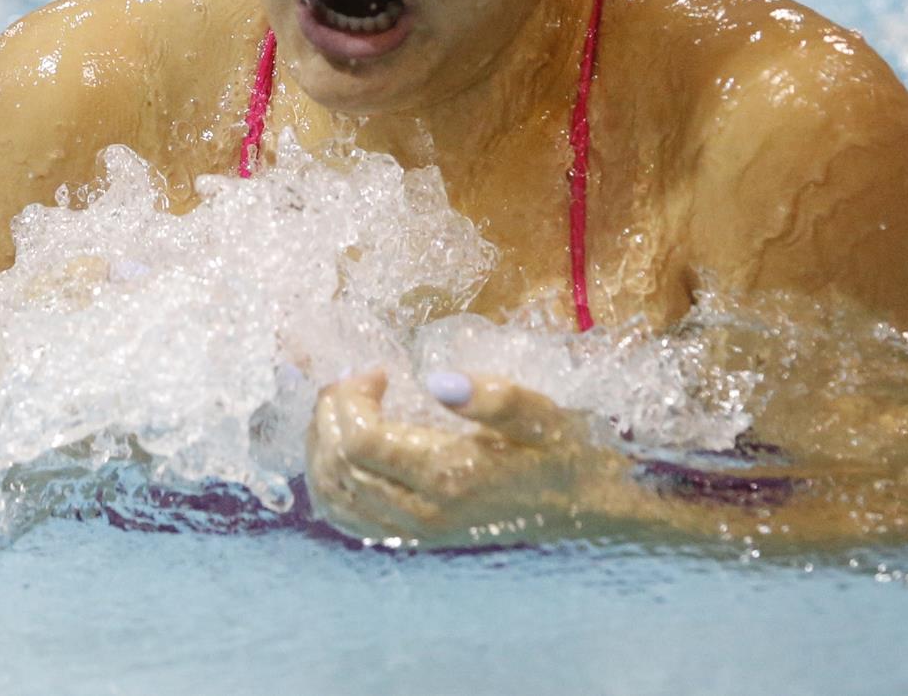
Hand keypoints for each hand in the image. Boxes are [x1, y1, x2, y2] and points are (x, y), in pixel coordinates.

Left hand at [305, 368, 617, 545]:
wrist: (585, 511)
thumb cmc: (564, 454)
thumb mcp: (543, 416)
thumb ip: (495, 397)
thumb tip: (437, 380)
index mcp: (449, 477)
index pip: (361, 441)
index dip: (351, 398)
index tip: (377, 370)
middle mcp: (423, 512)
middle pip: (339, 464)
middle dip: (331, 411)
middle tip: (354, 379)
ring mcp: (415, 530)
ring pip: (333, 494)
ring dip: (322, 443)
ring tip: (344, 406)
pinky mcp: (413, 537)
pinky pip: (346, 517)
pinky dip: (328, 480)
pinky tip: (342, 447)